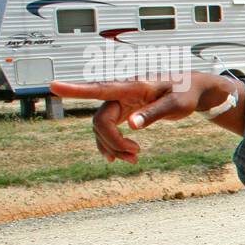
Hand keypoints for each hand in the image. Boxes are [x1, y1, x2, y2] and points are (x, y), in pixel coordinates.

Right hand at [49, 73, 230, 163]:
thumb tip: (133, 125)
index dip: (75, 90)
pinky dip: (113, 144)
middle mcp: (121, 93)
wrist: (191, 89)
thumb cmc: (185, 93)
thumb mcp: (177, 104)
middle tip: (135, 157)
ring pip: (102, 128)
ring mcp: (120, 102)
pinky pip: (108, 129)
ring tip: (135, 158)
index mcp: (132, 87)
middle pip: (100, 121)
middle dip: (112, 142)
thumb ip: (154, 113)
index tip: (53, 86)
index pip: (99, 89)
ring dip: (113, 146)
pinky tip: (121, 157)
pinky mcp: (124, 110)